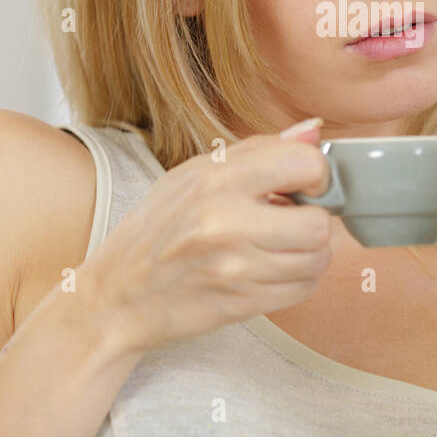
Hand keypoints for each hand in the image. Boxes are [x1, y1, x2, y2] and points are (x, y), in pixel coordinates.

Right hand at [77, 118, 337, 354]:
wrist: (116, 297)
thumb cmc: (154, 231)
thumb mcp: (192, 175)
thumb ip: (256, 151)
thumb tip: (313, 132)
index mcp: (214, 179)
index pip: (305, 164)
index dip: (316, 176)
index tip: (305, 185)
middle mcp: (226, 222)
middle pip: (319, 223)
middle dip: (314, 222)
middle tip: (294, 221)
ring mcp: (234, 267)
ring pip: (317, 259)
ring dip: (308, 254)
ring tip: (280, 247)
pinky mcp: (241, 304)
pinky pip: (303, 290)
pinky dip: (297, 281)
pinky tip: (272, 271)